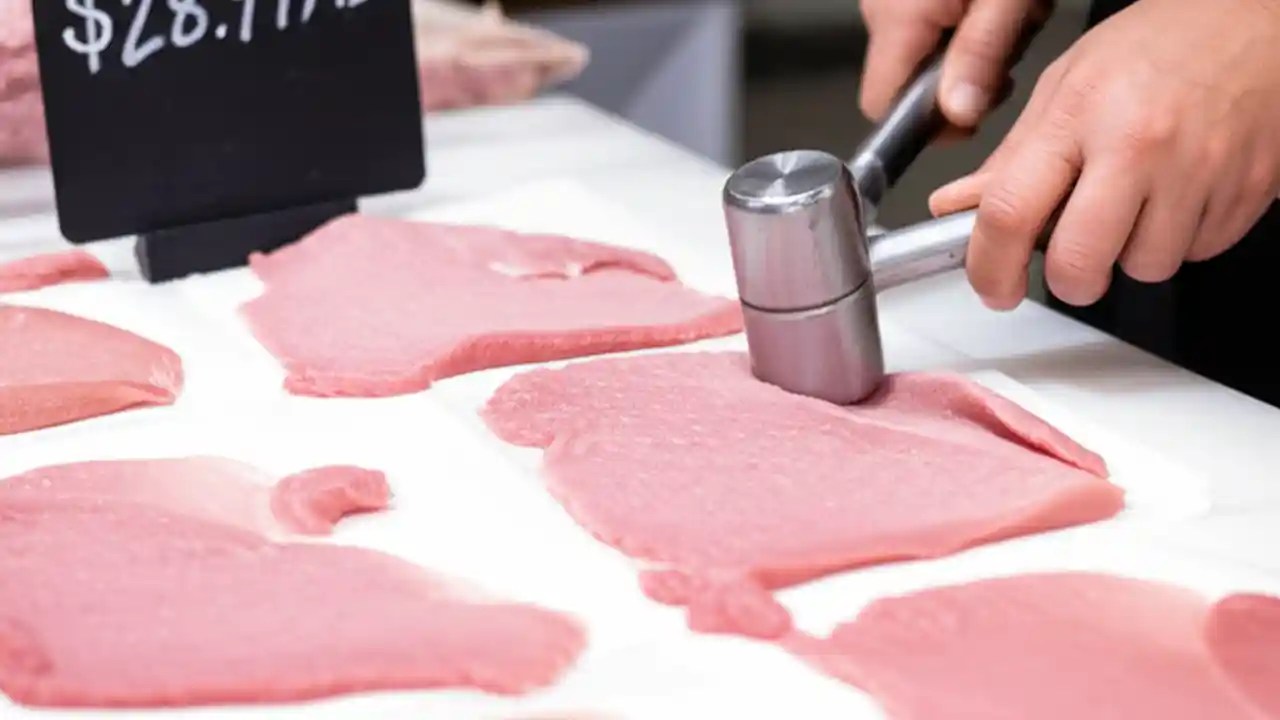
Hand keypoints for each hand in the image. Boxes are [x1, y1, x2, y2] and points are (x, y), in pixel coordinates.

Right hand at [858, 0, 1053, 128]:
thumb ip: (980, 54)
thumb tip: (958, 115)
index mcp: (899, 19)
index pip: (884, 109)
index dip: (927, 123)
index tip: (972, 110)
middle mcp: (882, 9)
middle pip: (908, 82)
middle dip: (962, 77)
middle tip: (1007, 47)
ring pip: (922, 52)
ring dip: (969, 46)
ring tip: (1008, 11)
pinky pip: (928, 21)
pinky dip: (963, 20)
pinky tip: (993, 1)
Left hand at [931, 0, 1279, 309]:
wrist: (1260, 21)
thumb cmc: (1162, 44)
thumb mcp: (1067, 85)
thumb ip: (1012, 157)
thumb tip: (957, 208)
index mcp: (1080, 114)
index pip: (1010, 213)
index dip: (991, 268)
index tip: (993, 285)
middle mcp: (1140, 144)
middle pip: (1079, 265)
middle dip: (1068, 279)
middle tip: (1071, 256)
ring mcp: (1200, 170)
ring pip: (1145, 268)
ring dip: (1132, 253)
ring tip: (1138, 199)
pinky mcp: (1248, 191)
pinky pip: (1198, 253)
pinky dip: (1181, 237)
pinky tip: (1179, 192)